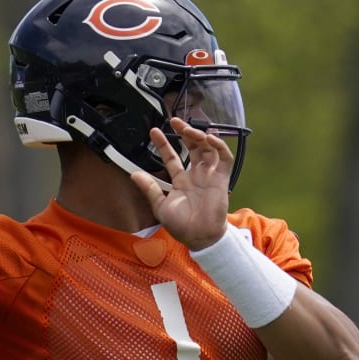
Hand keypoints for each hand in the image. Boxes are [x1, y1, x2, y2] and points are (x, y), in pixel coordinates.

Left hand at [131, 117, 231, 250]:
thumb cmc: (181, 226)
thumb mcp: (160, 206)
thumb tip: (134, 175)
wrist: (199, 237)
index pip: (172, 157)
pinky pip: (224, 158)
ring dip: (200, 136)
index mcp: (180, 181)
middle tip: (176, 122)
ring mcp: (209, 175)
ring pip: (207, 148)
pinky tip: (209, 138)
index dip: (163, 144)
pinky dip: (219, 146)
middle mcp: (195, 175)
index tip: (154, 131)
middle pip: (192, 147)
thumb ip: (149, 189)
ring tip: (190, 129)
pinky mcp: (221, 179)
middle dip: (184, 133)